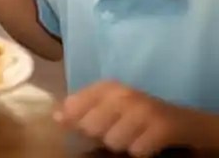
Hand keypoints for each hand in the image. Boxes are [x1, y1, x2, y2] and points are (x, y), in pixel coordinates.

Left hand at [56, 81, 195, 155]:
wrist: (182, 122)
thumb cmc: (137, 116)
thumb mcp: (107, 107)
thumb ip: (80, 110)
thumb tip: (55, 116)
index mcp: (106, 87)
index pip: (72, 106)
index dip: (73, 120)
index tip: (84, 126)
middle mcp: (123, 93)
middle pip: (89, 127)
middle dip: (100, 135)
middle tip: (117, 130)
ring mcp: (143, 109)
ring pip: (112, 141)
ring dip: (122, 144)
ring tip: (133, 136)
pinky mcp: (161, 127)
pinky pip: (136, 150)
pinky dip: (140, 151)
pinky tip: (146, 142)